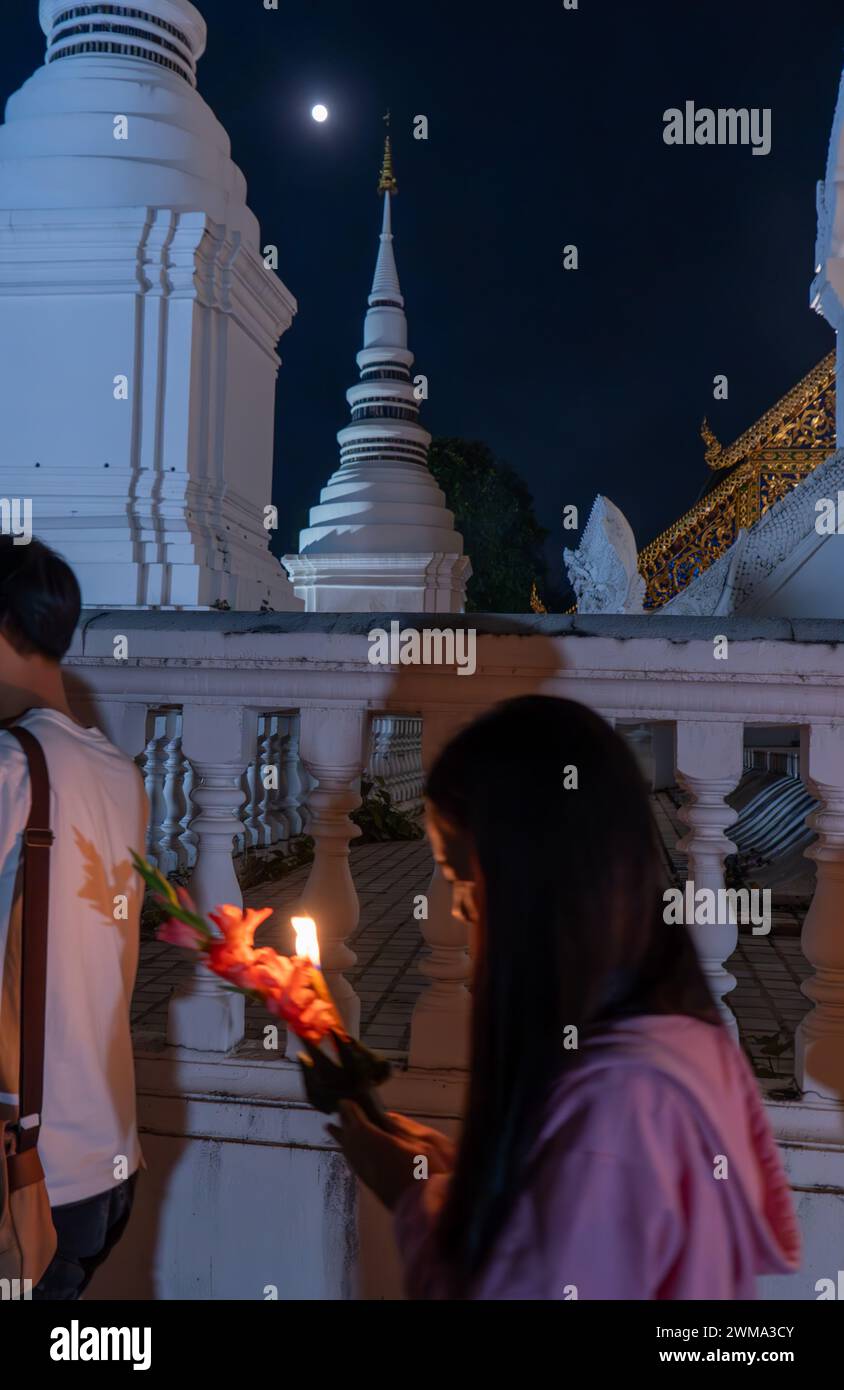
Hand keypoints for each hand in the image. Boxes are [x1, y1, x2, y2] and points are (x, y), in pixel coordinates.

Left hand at [327, 1102, 454, 1210]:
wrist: (421, 1207)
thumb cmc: (425, 1170)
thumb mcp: (421, 1142)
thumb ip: (402, 1128)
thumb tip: (387, 1117)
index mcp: (371, 1137)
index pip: (355, 1118)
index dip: (349, 1108)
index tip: (344, 1100)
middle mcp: (361, 1153)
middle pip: (346, 1134)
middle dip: (341, 1122)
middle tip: (337, 1111)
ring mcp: (363, 1170)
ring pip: (347, 1149)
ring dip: (341, 1137)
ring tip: (331, 1129)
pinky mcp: (368, 1182)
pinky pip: (352, 1160)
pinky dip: (347, 1151)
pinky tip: (347, 1151)